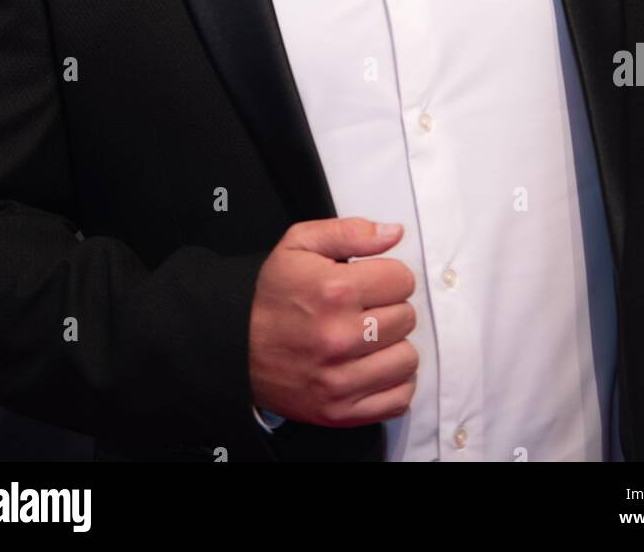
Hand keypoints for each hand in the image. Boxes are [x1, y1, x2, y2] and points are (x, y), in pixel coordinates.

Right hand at [248, 217, 417, 426]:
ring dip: (394, 347)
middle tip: (367, 310)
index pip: (403, 280)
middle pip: (407, 318)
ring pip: (407, 359)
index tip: (374, 282)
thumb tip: (393, 233)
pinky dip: (393, 384)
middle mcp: (340, 337)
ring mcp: (340, 379)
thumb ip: (350, 232)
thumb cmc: (270, 298)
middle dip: (391, 309)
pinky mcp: (340, 411)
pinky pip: (398, 399)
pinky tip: (374, 367)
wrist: (236, 347)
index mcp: (334, 291)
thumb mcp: (299, 245)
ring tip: (370, 340)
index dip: (390, 276)